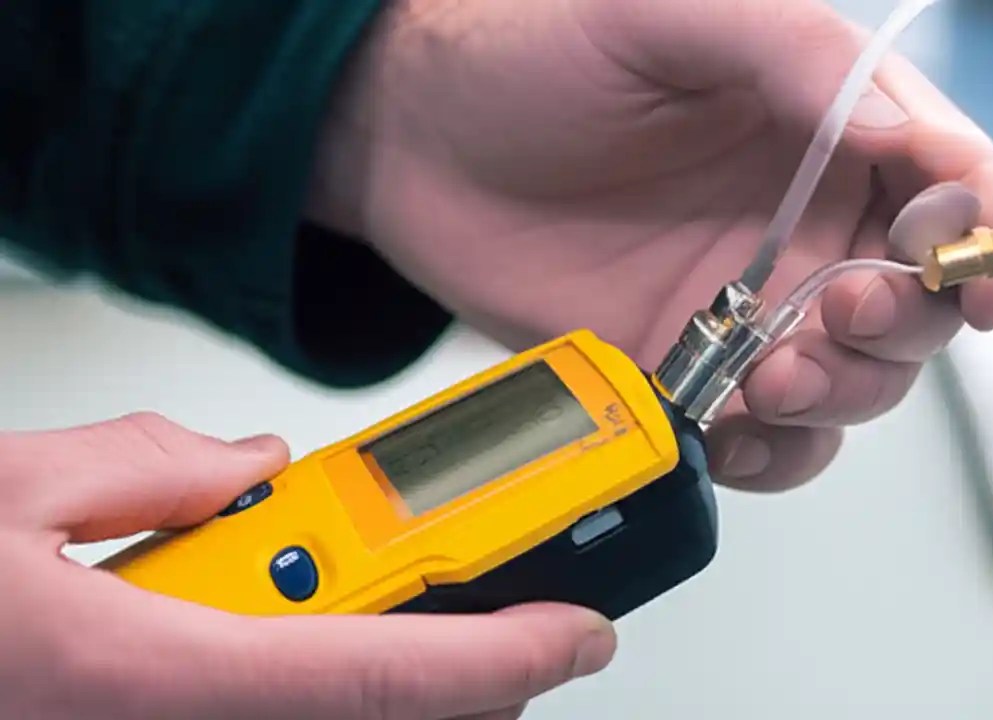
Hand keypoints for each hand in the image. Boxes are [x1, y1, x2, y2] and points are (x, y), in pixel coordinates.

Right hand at [0, 413, 613, 719]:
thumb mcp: (7, 492)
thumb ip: (148, 464)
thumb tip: (241, 464)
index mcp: (150, 674)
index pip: (384, 676)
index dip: (507, 656)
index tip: (582, 631)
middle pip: (384, 719)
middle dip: (464, 665)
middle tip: (494, 596)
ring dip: (392, 673)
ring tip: (390, 595)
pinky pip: (268, 715)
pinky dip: (316, 677)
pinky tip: (297, 632)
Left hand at [306, 0, 992, 490]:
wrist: (415, 135)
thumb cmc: (535, 48)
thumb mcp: (679, 15)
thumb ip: (806, 63)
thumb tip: (916, 135)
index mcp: (828, 131)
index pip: (951, 188)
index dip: (987, 233)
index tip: (984, 268)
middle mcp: (805, 225)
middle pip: (923, 304)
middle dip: (909, 323)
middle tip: (845, 310)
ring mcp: (750, 307)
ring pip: (857, 383)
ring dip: (842, 393)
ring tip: (773, 372)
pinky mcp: (690, 370)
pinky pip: (770, 438)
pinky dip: (776, 452)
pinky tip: (739, 426)